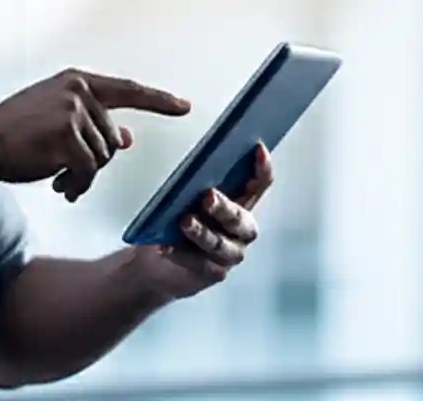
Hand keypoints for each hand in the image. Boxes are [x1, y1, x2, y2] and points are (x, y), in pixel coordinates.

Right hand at [0, 68, 190, 200]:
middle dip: (93, 161)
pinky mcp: (67, 133)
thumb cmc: (18, 136)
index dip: (159, 100)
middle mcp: (79, 89)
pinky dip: (77, 184)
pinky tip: (57, 185)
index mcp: (78, 81)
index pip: (128, 90)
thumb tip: (128, 137)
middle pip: (113, 138)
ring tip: (57, 176)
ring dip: (83, 175)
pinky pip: (90, 170)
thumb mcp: (58, 123)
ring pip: (104, 157)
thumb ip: (93, 125)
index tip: (184, 106)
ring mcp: (73, 109)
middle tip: (64, 170)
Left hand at [130, 143, 273, 300]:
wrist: (160, 261)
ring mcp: (230, 253)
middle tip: (208, 196)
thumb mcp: (187, 198)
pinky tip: (165, 246)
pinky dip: (180, 253)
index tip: (257, 148)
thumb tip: (194, 169)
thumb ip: (196, 185)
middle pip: (240, 218)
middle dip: (224, 207)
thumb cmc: (177, 220)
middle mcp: (242, 230)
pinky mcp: (213, 273)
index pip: (259, 183)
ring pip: (219, 243)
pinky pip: (198, 263)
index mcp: (241, 203)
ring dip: (202, 232)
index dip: (262, 167)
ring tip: (184, 222)